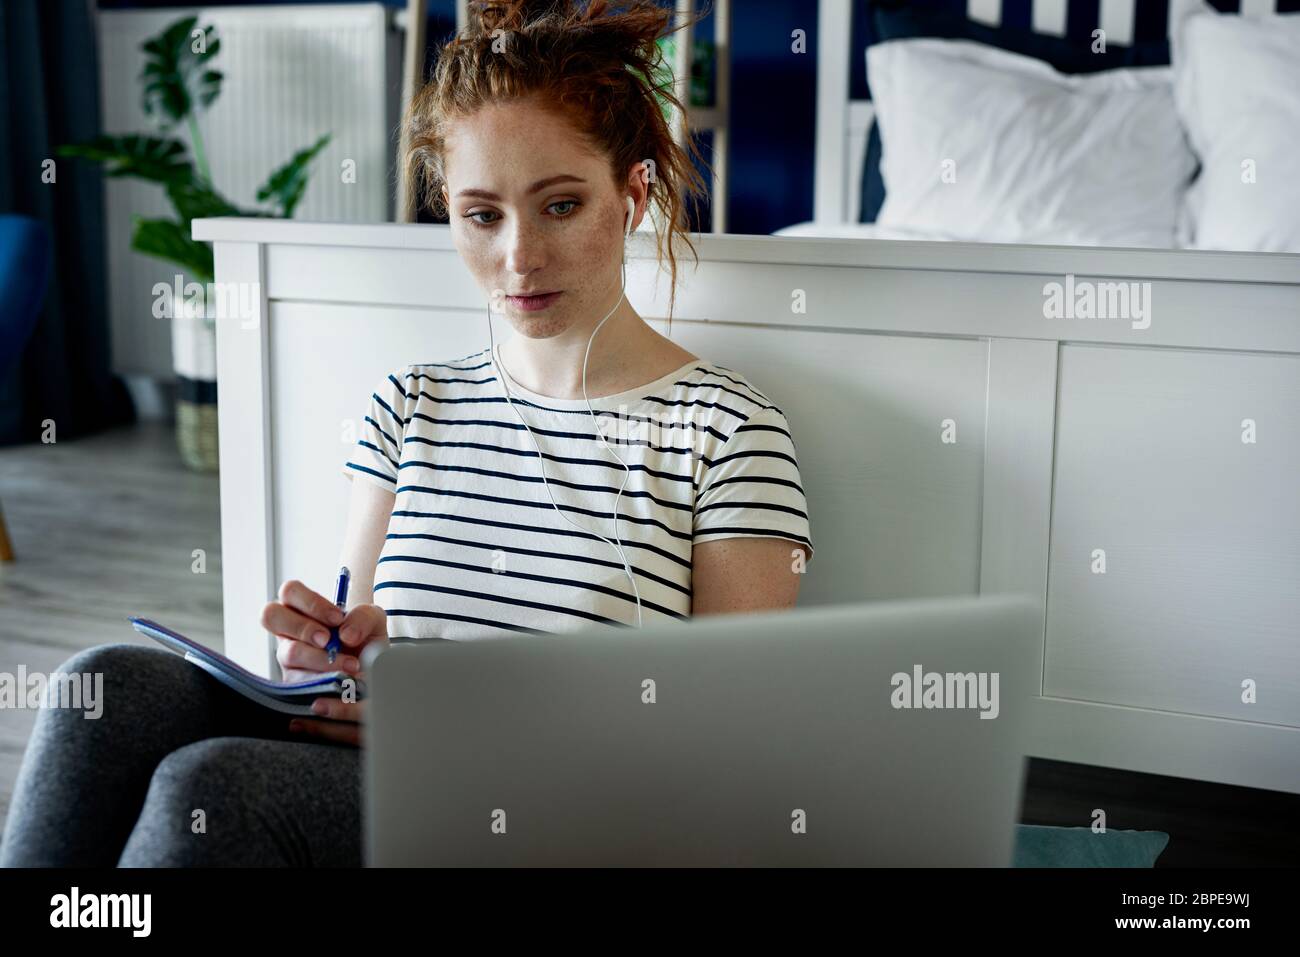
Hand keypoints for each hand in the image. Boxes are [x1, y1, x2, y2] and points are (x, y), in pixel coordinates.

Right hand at [261, 579, 388, 746]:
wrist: (372, 672)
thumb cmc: (365, 639)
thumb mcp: (373, 621)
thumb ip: (363, 616)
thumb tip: (344, 634)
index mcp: (303, 608)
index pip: (290, 591)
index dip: (310, 602)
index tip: (337, 618)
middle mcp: (289, 630)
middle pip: (271, 615)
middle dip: (302, 627)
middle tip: (328, 640)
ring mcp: (287, 657)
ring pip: (288, 653)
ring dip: (322, 659)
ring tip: (351, 665)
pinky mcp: (292, 683)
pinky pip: (297, 682)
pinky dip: (323, 681)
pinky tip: (343, 682)